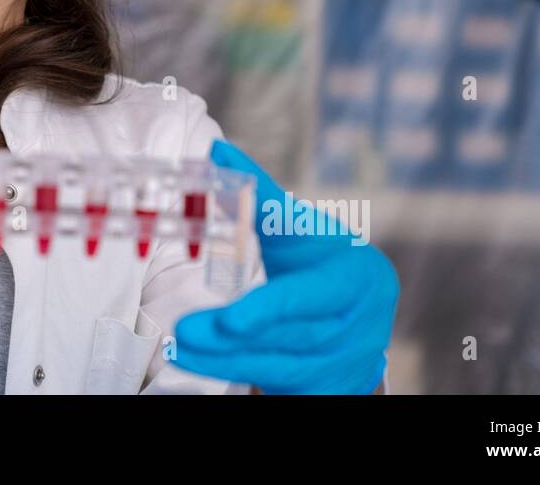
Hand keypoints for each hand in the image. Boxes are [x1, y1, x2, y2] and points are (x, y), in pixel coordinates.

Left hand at [173, 139, 398, 393]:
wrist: (360, 320)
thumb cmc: (319, 261)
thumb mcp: (297, 229)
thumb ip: (257, 196)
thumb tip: (215, 152)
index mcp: (356, 277)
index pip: (311, 296)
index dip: (270, 309)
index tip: (229, 319)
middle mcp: (358, 325)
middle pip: (289, 335)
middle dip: (234, 335)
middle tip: (184, 331)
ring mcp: (346, 362)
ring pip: (279, 364)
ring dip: (224, 357)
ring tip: (180, 345)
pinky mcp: (328, 387)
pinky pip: (279, 384)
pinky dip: (235, 372)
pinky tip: (197, 362)